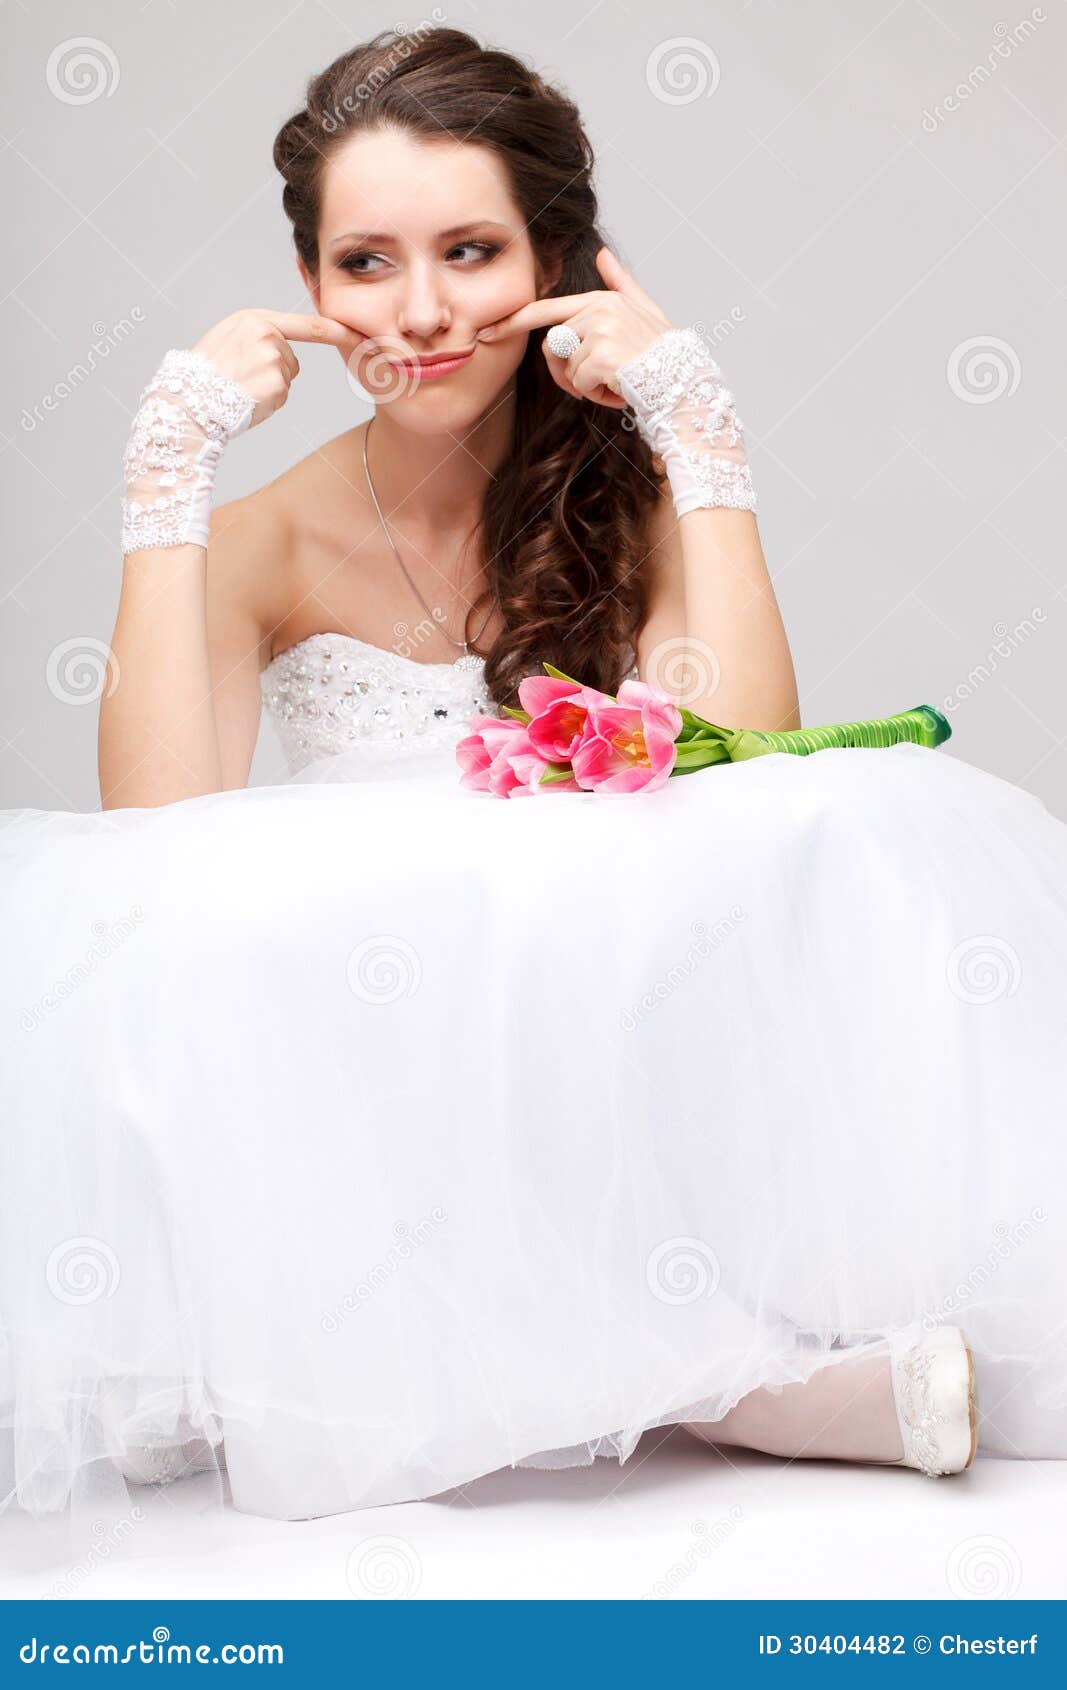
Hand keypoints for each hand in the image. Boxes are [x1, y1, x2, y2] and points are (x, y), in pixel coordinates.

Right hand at [193, 309, 364, 429]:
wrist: (189, 401)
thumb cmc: (204, 375)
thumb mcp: (227, 339)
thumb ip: (256, 334)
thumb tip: (282, 344)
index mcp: (253, 319)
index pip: (305, 324)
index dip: (334, 330)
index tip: (358, 333)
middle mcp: (267, 334)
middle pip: (290, 357)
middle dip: (274, 370)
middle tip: (241, 378)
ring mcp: (274, 359)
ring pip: (286, 377)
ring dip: (269, 386)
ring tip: (240, 387)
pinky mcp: (277, 384)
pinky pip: (282, 396)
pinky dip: (268, 402)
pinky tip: (246, 398)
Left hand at [476, 247, 673, 408]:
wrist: (684, 381)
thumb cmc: (664, 352)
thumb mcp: (645, 310)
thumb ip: (621, 283)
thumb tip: (603, 254)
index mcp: (601, 299)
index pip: (547, 310)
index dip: (513, 322)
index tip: (487, 332)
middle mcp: (598, 309)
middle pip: (553, 348)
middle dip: (567, 375)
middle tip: (594, 386)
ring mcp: (599, 330)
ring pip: (567, 369)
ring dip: (586, 387)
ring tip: (615, 385)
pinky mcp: (601, 354)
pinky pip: (580, 382)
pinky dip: (597, 396)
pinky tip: (620, 392)